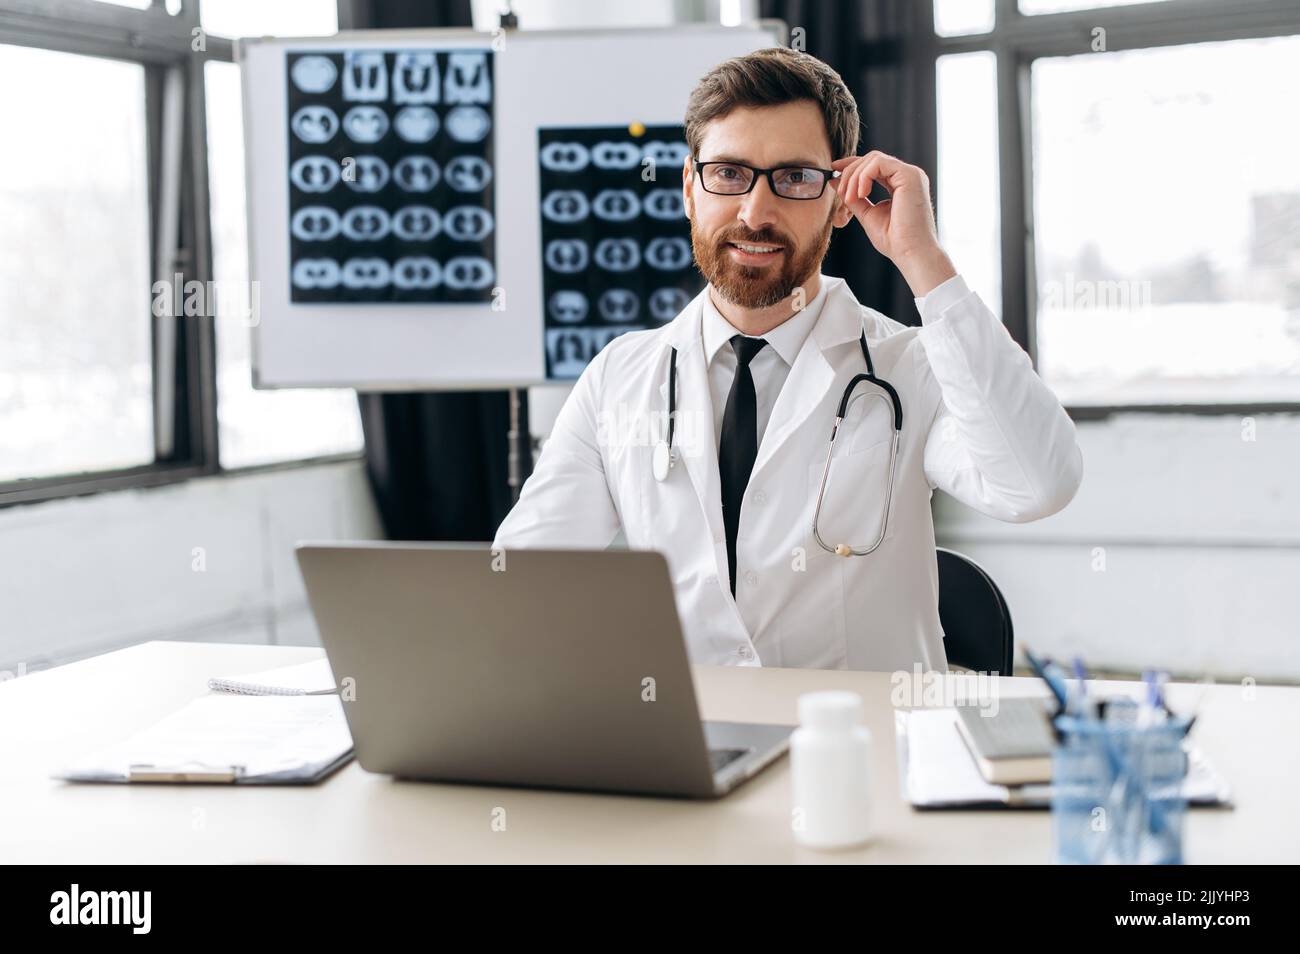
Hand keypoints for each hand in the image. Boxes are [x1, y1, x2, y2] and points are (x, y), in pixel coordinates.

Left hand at [832, 151, 956, 296]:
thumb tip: (834, 181)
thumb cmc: (894, 240)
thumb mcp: (867, 215)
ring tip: (850, 198)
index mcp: (900, 184)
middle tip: (842, 195)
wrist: (911, 253)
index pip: (873, 165)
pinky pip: (878, 163)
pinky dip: (863, 176)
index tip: (833, 169)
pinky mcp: (910, 175)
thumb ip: (853, 197)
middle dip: (850, 173)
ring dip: (854, 177)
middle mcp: (907, 176)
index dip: (852, 164)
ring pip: (873, 159)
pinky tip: (861, 194)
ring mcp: (910, 174)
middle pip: (871, 159)